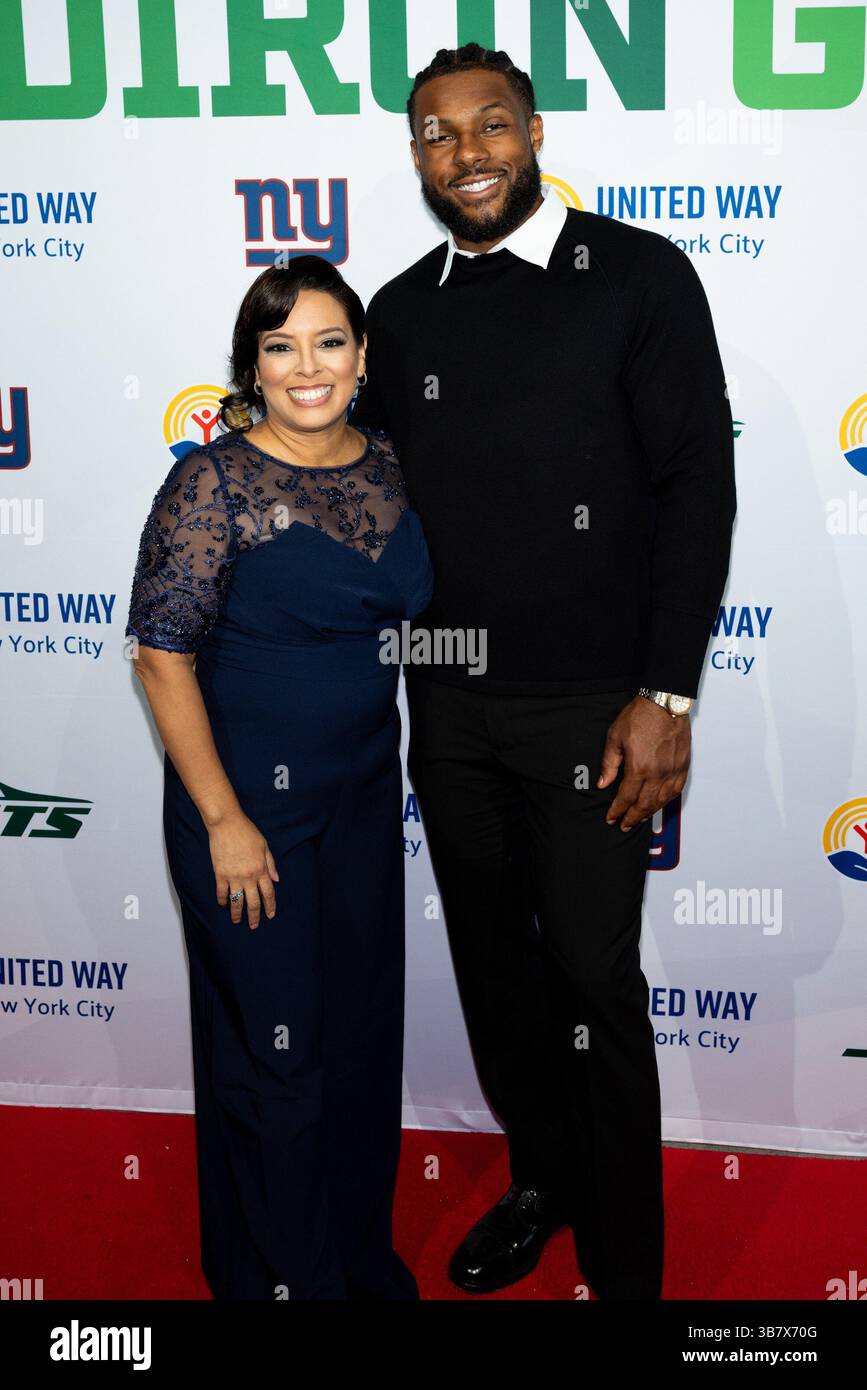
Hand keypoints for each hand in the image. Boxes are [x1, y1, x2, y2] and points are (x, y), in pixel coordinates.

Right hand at [209, 811, 279, 928]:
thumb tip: (276, 880)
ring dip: (237, 913)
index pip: (269, 893)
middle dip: (254, 916)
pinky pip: (222, 892)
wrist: (227, 824)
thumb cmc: (247, 832)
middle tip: (254, 926)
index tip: (270, 915)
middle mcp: (249, 876)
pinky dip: (222, 900)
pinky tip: (223, 905)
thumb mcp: (264, 846)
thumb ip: (270, 864)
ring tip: (237, 921)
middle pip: (254, 902)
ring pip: (237, 901)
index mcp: (261, 869)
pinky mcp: (220, 874)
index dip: (270, 906)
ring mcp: (233, 876)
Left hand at [597, 696, 690, 830]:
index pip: (626, 798)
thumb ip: (609, 764)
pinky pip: (676, 790)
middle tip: (624, 825)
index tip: (611, 818)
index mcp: (639, 768)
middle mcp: (658, 774)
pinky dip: (667, 801)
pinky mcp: (683, 766)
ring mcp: (673, 771)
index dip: (617, 811)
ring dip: (650, 813)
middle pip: (644, 805)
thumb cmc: (639, 717)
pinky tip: (660, 804)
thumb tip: (603, 784)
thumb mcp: (615, 738)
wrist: (665, 702)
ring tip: (640, 818)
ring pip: (662, 801)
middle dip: (632, 818)